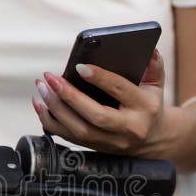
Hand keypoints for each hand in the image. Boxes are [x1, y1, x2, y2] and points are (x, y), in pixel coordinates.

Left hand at [32, 49, 176, 157]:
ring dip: (55, 109)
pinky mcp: (95, 147)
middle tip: (50, 78)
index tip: (78, 66)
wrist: (151, 140)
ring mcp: (110, 142)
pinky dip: (51, 122)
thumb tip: (148, 48)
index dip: (100, 78)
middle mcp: (128, 128)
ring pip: (79, 130)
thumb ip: (153, 65)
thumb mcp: (156, 84)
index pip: (120, 91)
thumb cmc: (149, 105)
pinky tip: (39, 105)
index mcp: (144, 108)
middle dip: (70, 96)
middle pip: (96, 116)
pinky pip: (69, 137)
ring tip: (42, 88)